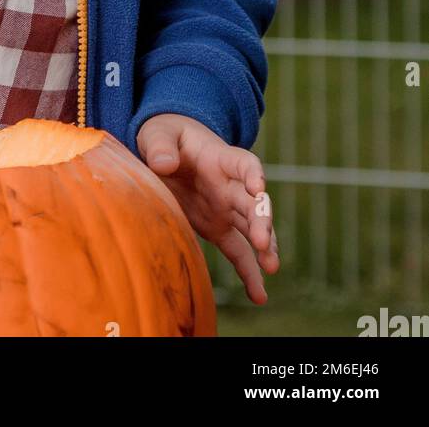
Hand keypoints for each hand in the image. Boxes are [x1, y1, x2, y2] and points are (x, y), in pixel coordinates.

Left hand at [135, 113, 278, 304]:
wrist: (164, 150)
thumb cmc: (164, 137)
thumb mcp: (158, 134)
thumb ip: (160, 147)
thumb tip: (164, 164)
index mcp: (219, 158)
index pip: (244, 163)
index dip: (253, 174)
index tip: (258, 186)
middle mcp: (230, 185)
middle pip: (253, 202)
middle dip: (262, 220)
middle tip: (263, 242)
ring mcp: (227, 208)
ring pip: (252, 228)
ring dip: (265, 247)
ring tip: (271, 267)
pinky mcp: (218, 228)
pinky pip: (238, 252)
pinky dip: (249, 272)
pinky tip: (259, 296)